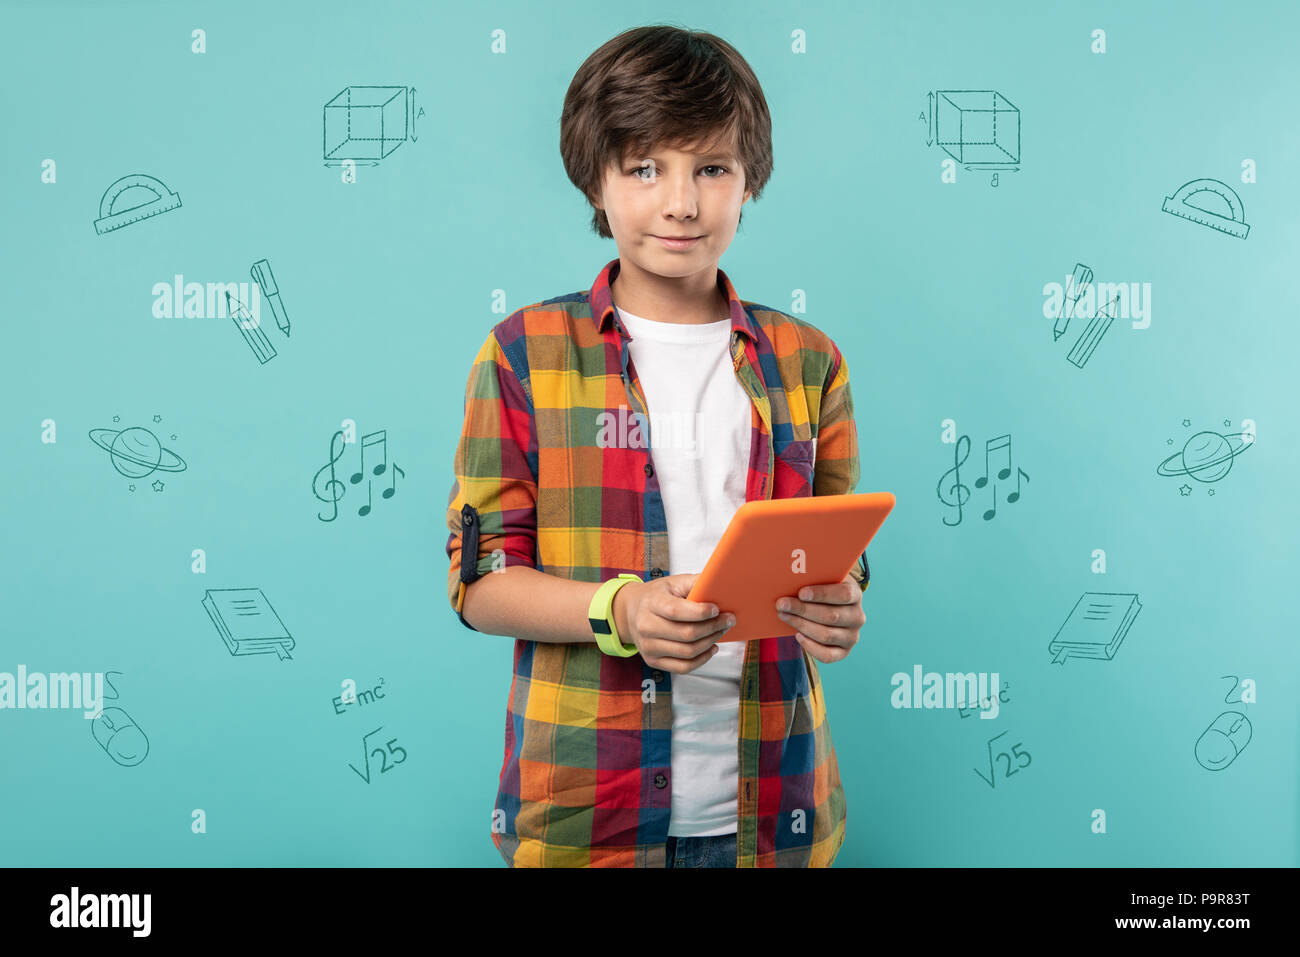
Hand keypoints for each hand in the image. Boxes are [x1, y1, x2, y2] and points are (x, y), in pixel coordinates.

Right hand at [612, 573, 734, 673]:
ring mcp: (648, 647)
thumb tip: (720, 588)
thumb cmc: (657, 596)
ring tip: (720, 631)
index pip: (676, 611)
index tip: (717, 609)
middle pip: (687, 634)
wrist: (631, 612)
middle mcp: (646, 626)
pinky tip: (711, 648)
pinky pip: (683, 667)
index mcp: (651, 603)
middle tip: (728, 620)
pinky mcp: (653, 661)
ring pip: (688, 652)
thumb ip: (696, 583)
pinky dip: (702, 659)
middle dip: (713, 628)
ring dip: (711, 642)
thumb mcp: (673, 582)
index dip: (700, 612)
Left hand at [775, 572, 864, 662]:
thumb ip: (811, 575)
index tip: (801, 593)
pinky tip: (797, 635)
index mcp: (855, 594)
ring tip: (783, 616)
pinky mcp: (843, 652)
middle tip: (782, 604)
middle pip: (831, 616)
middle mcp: (857, 616)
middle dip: (803, 610)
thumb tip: (789, 575)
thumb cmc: (819, 588)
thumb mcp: (820, 578)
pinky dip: (810, 646)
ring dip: (801, 625)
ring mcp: (852, 636)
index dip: (822, 594)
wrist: (826, 607)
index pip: (844, 594)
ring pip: (826, 635)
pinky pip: (828, 655)